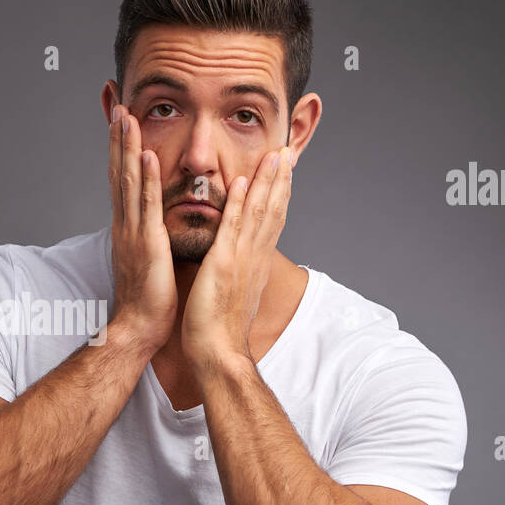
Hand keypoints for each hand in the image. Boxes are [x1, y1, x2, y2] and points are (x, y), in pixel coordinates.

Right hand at [107, 103, 175, 352]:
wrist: (140, 329)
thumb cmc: (149, 301)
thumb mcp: (150, 259)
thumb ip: (152, 236)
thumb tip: (158, 223)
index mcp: (129, 228)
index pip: (122, 180)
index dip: (120, 150)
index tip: (121, 122)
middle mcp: (126, 225)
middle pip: (119, 172)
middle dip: (118, 138)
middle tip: (117, 105)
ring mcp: (133, 233)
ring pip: (129, 181)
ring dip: (127, 148)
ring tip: (126, 116)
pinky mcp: (147, 244)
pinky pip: (146, 206)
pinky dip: (145, 179)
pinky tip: (146, 155)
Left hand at [181, 145, 294, 372]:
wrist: (217, 353)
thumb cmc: (219, 329)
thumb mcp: (233, 292)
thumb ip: (238, 271)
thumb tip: (240, 264)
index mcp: (254, 262)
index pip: (272, 221)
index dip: (280, 194)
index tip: (284, 171)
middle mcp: (253, 257)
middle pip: (273, 211)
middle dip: (280, 180)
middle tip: (286, 152)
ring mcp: (241, 260)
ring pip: (259, 214)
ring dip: (267, 183)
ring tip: (274, 156)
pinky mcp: (224, 266)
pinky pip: (233, 230)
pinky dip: (240, 206)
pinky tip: (243, 183)